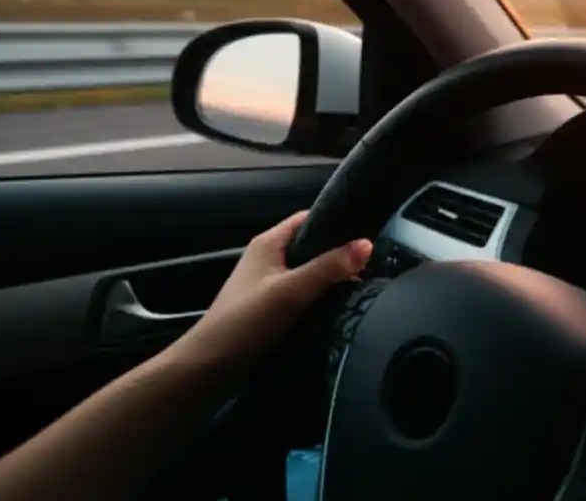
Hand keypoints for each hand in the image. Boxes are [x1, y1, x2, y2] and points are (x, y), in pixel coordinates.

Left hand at [169, 211, 371, 375]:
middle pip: (312, 248)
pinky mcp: (273, 309)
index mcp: (268, 243)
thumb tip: (367, 244)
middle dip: (340, 255)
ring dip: (333, 280)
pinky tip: (343, 308)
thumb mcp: (290, 290)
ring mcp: (271, 285)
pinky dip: (323, 299)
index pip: (308, 219)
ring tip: (367, 286)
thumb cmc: (246, 321)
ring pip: (310, 274)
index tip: (367, 233)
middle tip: (374, 265)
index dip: (337, 222)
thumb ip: (328, 268)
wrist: (211, 365)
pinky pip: (305, 296)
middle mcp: (269, 259)